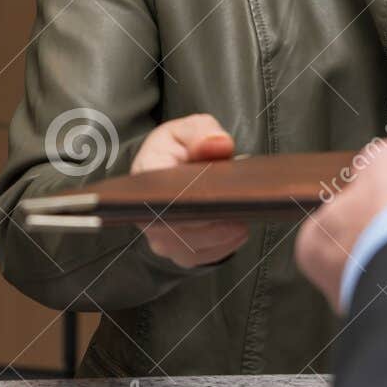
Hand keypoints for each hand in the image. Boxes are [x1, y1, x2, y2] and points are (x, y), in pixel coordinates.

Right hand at [133, 114, 248, 267]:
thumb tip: (219, 144)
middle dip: (214, 220)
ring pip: (192, 247)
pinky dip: (224, 246)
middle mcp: (146, 213)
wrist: (173, 171)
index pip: (162, 197)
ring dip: (222, 234)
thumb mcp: (188, 129)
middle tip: (240, 206)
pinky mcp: (178, 251)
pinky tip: (238, 228)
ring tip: (242, 214)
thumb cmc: (178, 150)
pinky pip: (202, 257)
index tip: (217, 195)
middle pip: (179, 229)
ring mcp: (161, 237)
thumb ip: (202, 132)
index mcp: (145, 176)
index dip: (191, 200)